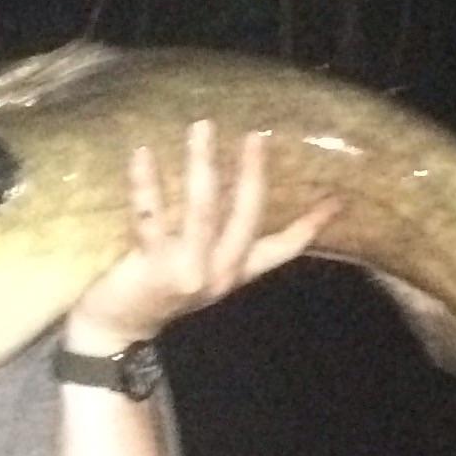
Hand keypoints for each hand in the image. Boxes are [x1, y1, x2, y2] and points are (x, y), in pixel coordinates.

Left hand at [63, 121, 337, 349]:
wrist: (116, 328)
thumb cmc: (155, 286)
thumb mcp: (198, 263)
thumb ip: (215, 233)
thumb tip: (227, 181)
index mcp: (234, 271)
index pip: (284, 248)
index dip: (312, 224)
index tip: (340, 199)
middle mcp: (219, 273)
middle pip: (246, 216)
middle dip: (253, 173)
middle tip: (255, 135)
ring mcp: (189, 272)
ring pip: (203, 211)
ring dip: (203, 165)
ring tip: (202, 127)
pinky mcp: (154, 269)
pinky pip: (150, 218)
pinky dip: (146, 184)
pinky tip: (142, 153)